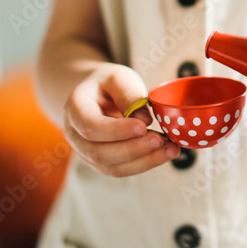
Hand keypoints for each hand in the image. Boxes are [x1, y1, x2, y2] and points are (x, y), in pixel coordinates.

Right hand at [63, 65, 180, 176]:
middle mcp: (74, 135)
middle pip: (99, 153)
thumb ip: (129, 95)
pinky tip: (165, 153)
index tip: (144, 126)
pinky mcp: (102, 163)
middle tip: (162, 140)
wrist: (97, 95)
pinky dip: (145, 163)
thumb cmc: (108, 84)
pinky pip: (122, 170)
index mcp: (75, 108)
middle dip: (133, 149)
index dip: (116, 130)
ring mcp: (86, 153)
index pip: (90, 126)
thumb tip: (145, 121)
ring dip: (144, 161)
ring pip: (112, 168)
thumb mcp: (118, 77)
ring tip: (171, 149)